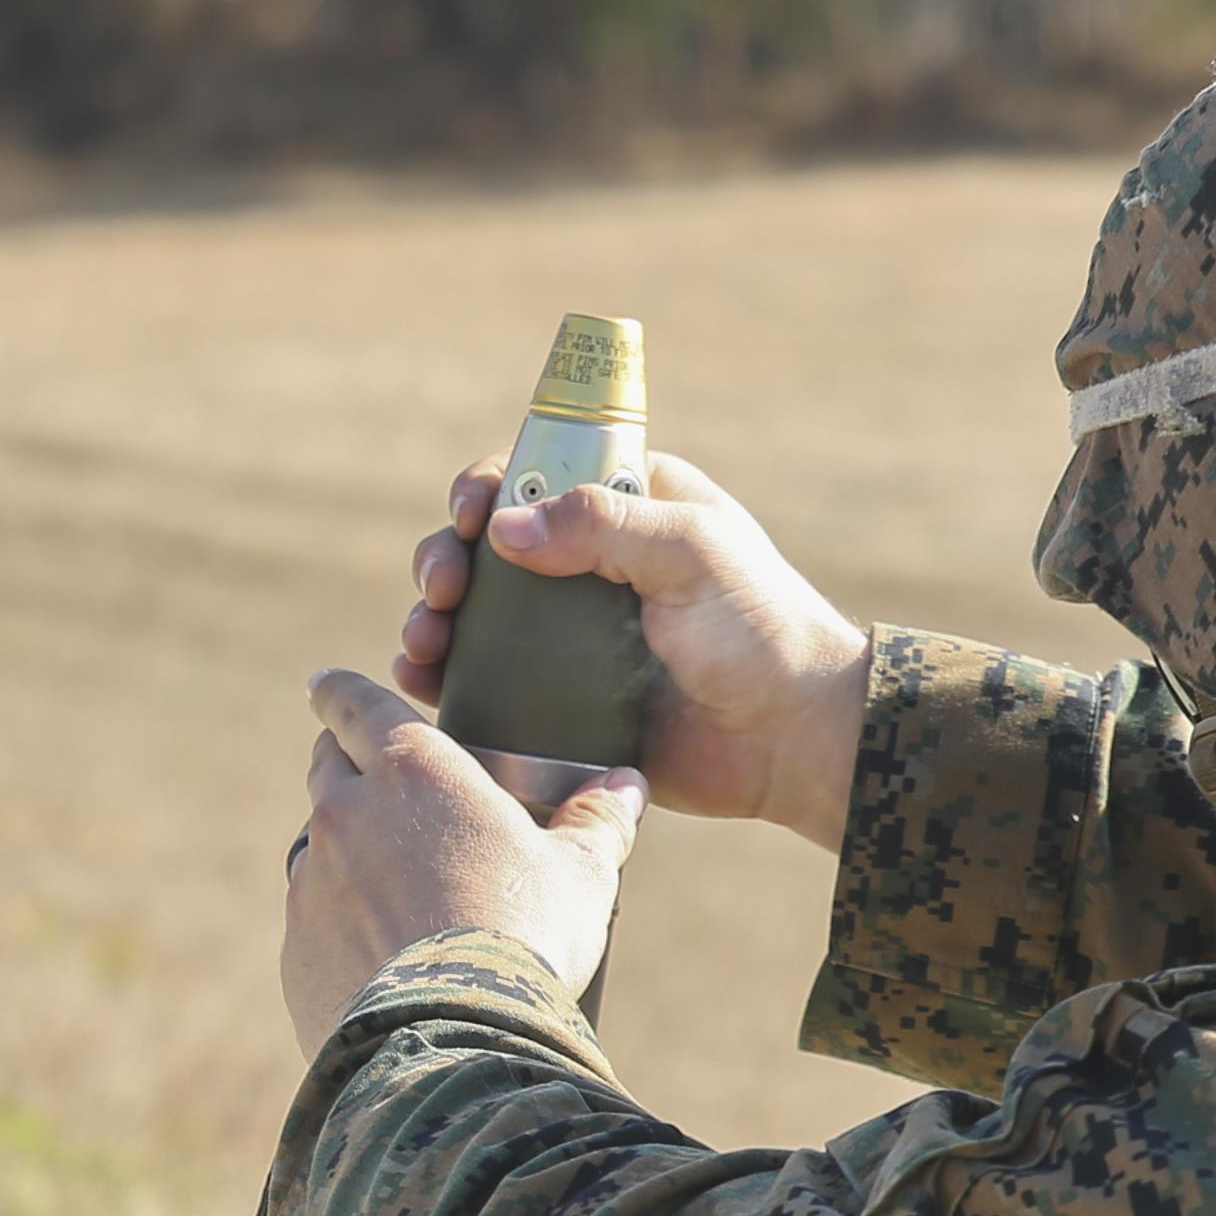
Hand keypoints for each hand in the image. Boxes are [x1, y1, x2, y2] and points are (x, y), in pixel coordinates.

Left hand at [285, 669, 640, 1047]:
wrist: (456, 1040)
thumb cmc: (524, 938)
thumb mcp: (579, 876)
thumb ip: (596, 822)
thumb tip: (626, 786)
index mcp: (412, 770)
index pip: (355, 704)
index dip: (339, 692)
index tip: (324, 686)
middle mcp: (346, 813)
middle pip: (327, 765)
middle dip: (344, 761)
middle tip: (369, 777)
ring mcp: (313, 882)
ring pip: (319, 846)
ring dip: (348, 852)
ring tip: (394, 886)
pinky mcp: (298, 948)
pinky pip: (314, 922)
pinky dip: (340, 926)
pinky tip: (381, 956)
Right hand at [396, 452, 871, 852]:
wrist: (791, 739)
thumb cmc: (762, 631)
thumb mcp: (693, 553)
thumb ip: (603, 527)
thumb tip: (503, 529)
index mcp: (629, 508)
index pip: (537, 476)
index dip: (488, 487)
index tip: (468, 515)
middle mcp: (592, 567)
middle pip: (490, 546)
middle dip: (448, 557)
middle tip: (443, 587)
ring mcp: (572, 638)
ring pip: (478, 614)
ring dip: (436, 617)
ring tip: (425, 640)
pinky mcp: (562, 702)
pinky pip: (489, 683)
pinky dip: (448, 677)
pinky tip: (423, 678)